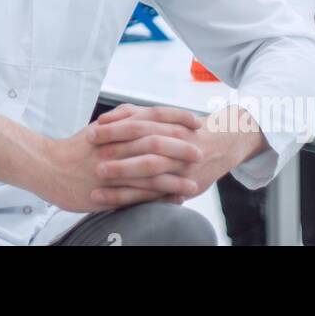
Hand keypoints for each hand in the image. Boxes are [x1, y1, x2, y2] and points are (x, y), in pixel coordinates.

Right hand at [39, 105, 203, 211]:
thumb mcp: (101, 127)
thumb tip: (146, 114)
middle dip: (181, 148)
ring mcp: (114, 169)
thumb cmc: (76, 148)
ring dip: (175, 178)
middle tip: (200, 151)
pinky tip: (173, 201)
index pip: (153, 116)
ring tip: (194, 183)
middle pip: (156, 143)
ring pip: (151, 172)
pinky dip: (158, 198)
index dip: (177, 118)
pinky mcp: (110, 190)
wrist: (48, 166)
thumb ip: (124, 119)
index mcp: (117, 128)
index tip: (195, 121)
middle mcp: (117, 146)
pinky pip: (139, 195)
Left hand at [97, 104, 267, 199]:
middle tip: (93, 153)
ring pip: (151, 172)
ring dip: (123, 176)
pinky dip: (130, 198)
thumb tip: (103, 119)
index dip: (116, 127)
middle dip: (119, 150)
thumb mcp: (162, 116)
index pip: (141, 123)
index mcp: (171, 124)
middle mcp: (178, 145)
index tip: (93, 130)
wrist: (221, 144)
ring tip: (97, 179)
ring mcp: (180, 168)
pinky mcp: (180, 188)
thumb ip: (133, 114)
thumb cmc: (183, 129)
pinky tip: (109, 201)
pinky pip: (153, 196)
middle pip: (146, 145)